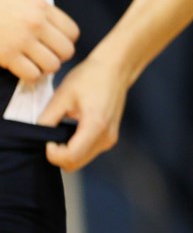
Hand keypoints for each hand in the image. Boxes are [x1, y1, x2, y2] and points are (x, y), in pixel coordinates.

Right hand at [0, 0, 78, 81]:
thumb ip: (38, 7)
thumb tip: (53, 22)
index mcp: (41, 7)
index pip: (72, 32)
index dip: (66, 41)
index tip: (55, 43)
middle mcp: (36, 24)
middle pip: (66, 51)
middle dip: (58, 57)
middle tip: (45, 56)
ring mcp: (21, 40)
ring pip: (52, 65)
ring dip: (44, 68)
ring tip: (34, 63)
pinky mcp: (6, 56)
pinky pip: (32, 74)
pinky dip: (29, 75)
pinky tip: (21, 69)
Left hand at [37, 55, 130, 171]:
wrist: (115, 69)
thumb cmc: (90, 77)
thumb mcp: (63, 95)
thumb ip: (48, 118)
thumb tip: (37, 136)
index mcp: (96, 126)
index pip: (69, 157)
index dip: (51, 153)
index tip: (45, 137)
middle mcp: (106, 138)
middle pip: (74, 164)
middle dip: (57, 155)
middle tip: (49, 134)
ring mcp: (110, 139)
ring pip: (80, 160)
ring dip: (66, 152)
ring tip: (60, 129)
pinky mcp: (109, 137)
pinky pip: (87, 152)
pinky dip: (74, 148)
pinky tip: (70, 129)